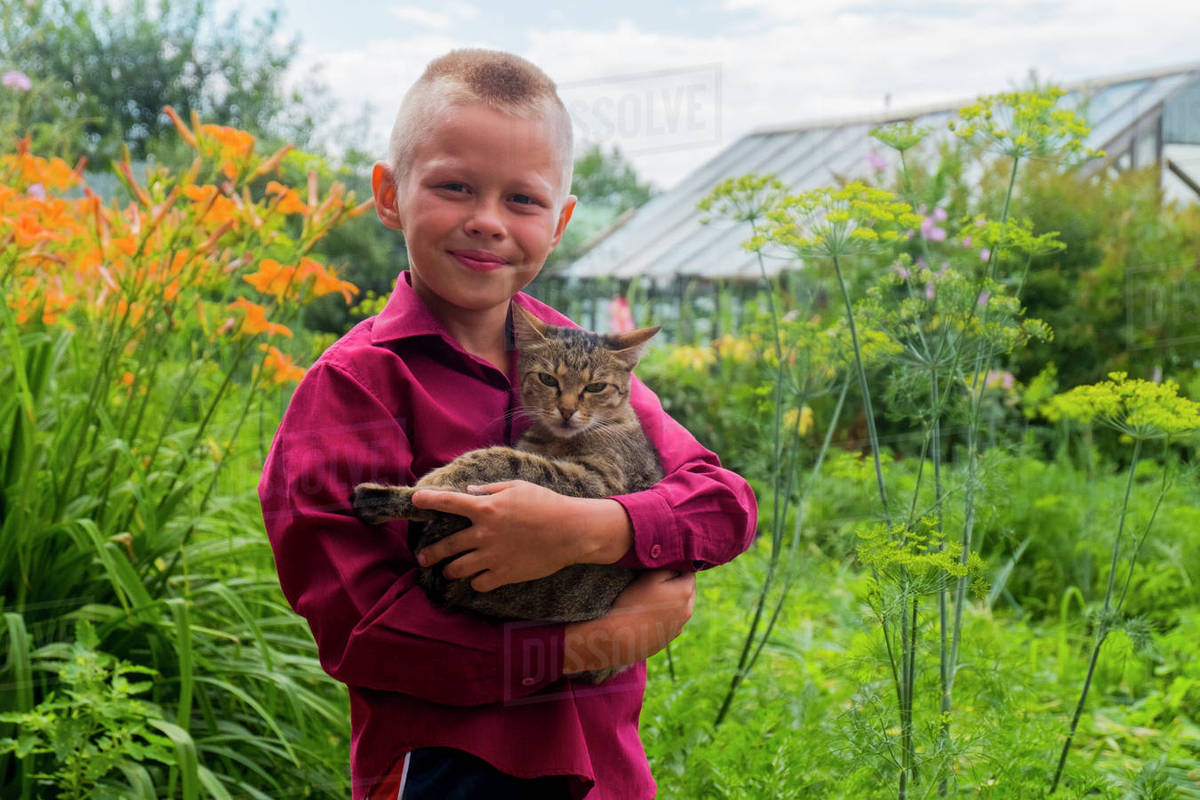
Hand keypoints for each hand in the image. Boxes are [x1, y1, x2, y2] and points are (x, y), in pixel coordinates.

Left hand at [411, 480, 622, 591]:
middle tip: (424, 557)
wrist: (570, 531)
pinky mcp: (504, 574)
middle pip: (446, 546)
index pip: (448, 502)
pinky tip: (480, 578)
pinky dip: (477, 582)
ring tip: (451, 571)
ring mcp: (492, 556)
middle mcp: (483, 533)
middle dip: (431, 553)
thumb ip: (490, 489)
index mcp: (486, 508)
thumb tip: (470, 490)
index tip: (415, 500)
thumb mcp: (518, 487)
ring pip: (457, 570)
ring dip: (451, 570)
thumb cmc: (546, 503)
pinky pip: (479, 584)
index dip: (429, 500)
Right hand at [563, 570, 695, 674]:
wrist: (620, 638)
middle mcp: (687, 611)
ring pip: (681, 606)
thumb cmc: (633, 602)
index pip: (690, 573)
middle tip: (659, 577)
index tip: (666, 564)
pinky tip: (649, 613)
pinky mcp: (669, 637)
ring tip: (653, 596)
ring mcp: (679, 627)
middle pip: (688, 590)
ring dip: (672, 599)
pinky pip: (672, 620)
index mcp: (686, 592)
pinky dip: (666, 614)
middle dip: (678, 582)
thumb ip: (669, 567)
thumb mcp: (650, 577)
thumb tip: (679, 563)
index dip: (678, 566)